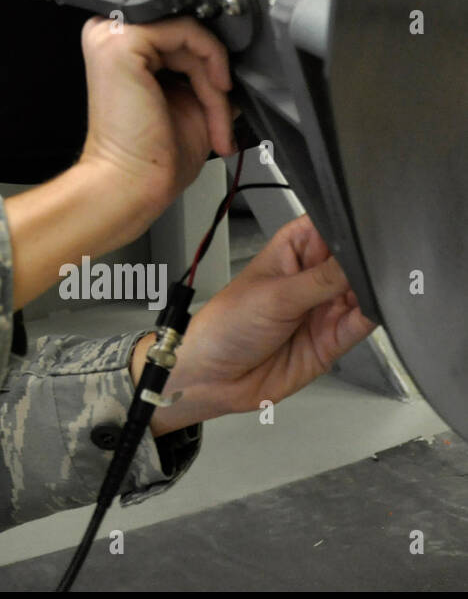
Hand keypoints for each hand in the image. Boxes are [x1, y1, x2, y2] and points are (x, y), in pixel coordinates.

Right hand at [78, 14, 237, 216]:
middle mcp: (109, 37)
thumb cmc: (150, 155)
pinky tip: (216, 92)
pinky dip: (213, 60)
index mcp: (120, 52)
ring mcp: (111, 35)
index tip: (225, 97)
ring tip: (218, 120)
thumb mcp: (189, 103)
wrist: (132, 182)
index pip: (177, 38)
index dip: (208, 64)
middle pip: (184, 36)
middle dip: (214, 77)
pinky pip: (187, 31)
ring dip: (215, 80)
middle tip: (223, 118)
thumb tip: (233, 64)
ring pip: (190, 34)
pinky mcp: (122, 41)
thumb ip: (204, 74)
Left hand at [142, 214, 377, 433]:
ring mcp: (324, 307)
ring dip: (376, 286)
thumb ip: (321, 279)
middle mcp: (312, 277)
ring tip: (384, 282)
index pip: (329, 225)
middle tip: (384, 257)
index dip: (350, 221)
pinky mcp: (333, 338)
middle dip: (369, 257)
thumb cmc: (226, 324)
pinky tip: (379, 307)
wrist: (214, 377)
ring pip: (364, 290)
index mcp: (292, 250)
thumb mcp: (275, 296)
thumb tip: (358, 257)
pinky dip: (376, 315)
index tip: (371, 222)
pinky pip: (363, 323)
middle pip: (353, 258)